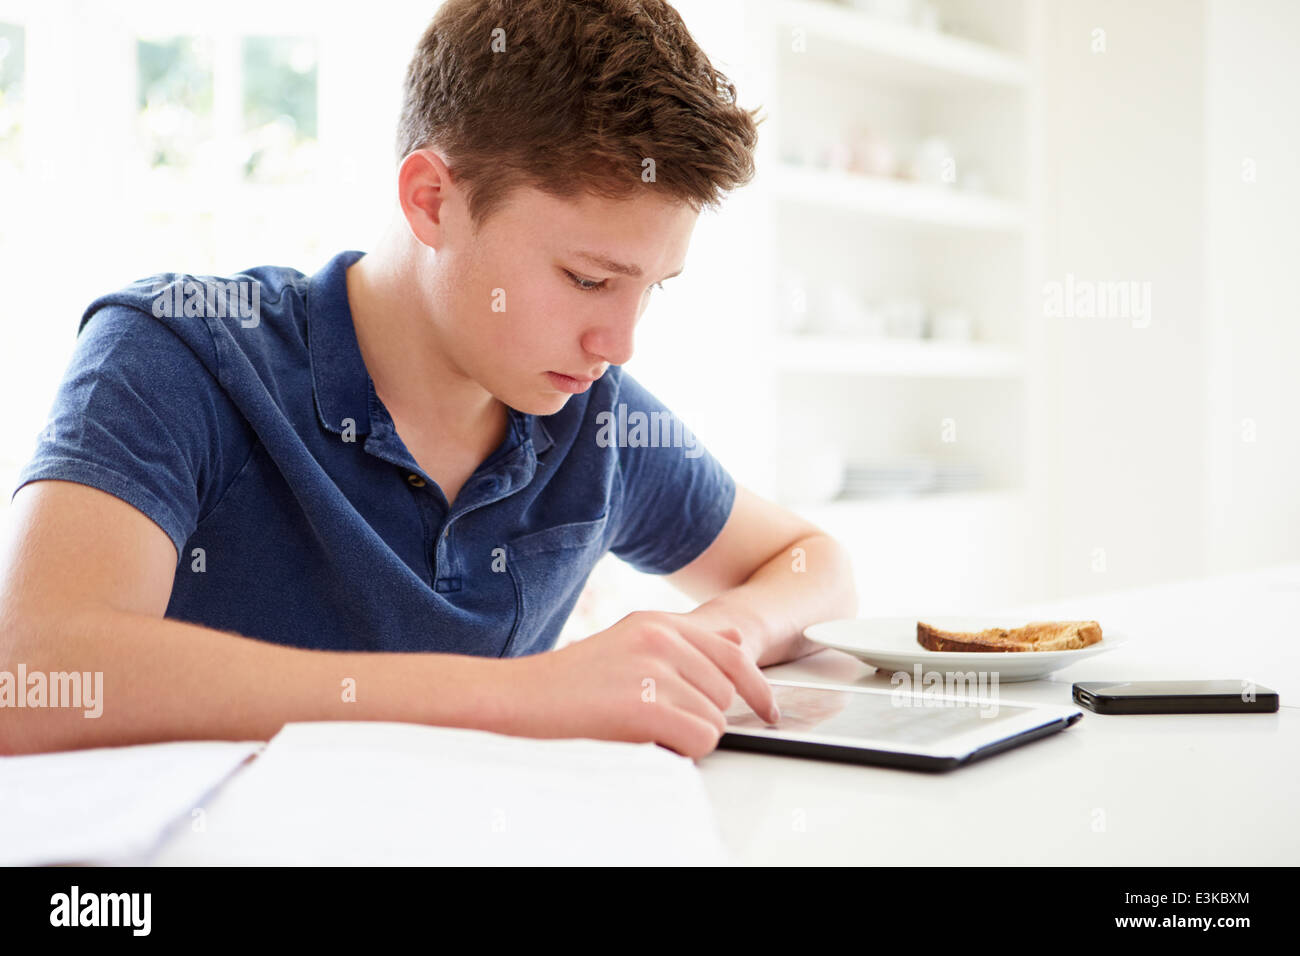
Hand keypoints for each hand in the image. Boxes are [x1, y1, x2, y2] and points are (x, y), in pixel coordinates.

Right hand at [512, 609, 780, 758]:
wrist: (515, 699)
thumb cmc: (567, 684)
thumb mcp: (630, 645)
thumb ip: (684, 643)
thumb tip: (735, 638)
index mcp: (658, 623)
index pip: (734, 651)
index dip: (758, 687)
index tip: (770, 710)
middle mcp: (661, 638)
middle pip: (726, 693)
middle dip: (703, 717)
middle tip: (661, 725)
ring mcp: (653, 669)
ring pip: (715, 720)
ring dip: (687, 737)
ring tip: (642, 731)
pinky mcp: (645, 705)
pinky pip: (700, 740)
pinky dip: (681, 752)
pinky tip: (645, 742)